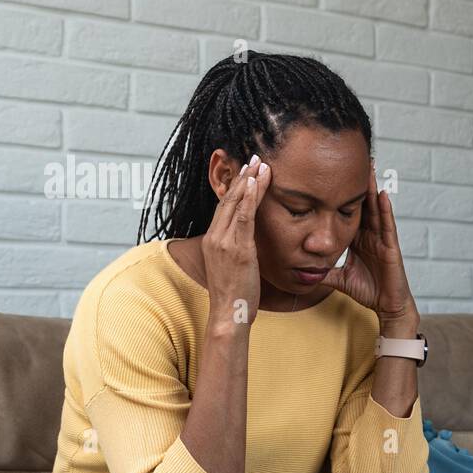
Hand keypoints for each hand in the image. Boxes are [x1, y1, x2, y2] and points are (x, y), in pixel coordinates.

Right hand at [202, 154, 270, 327]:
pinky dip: (248, 198)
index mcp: (213, 240)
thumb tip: (248, 242)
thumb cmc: (235, 295)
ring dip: (248, 181)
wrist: (229, 314)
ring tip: (260, 163)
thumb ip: (238, 249)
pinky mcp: (238, 249)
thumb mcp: (233, 267)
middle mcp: (215, 238)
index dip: (235, 187)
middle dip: (242, 177)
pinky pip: (243, 218)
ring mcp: (225, 242)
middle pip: (228, 200)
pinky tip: (255, 182)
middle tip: (254, 158)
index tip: (246, 170)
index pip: (224, 207)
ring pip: (236, 204)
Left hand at [321, 163, 417, 328]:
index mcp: (358, 238)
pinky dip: (384, 209)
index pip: (346, 211)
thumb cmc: (369, 291)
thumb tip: (302, 273)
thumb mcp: (339, 279)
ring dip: (372, 188)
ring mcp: (382, 238)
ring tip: (369, 167)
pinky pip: (386, 225)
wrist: (386, 306)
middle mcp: (370, 234)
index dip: (340, 193)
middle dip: (358, 182)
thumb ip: (324, 273)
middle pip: (362, 203)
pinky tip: (382, 194)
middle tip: (352, 158)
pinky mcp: (390, 246)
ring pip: (375, 208)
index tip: (331, 175)